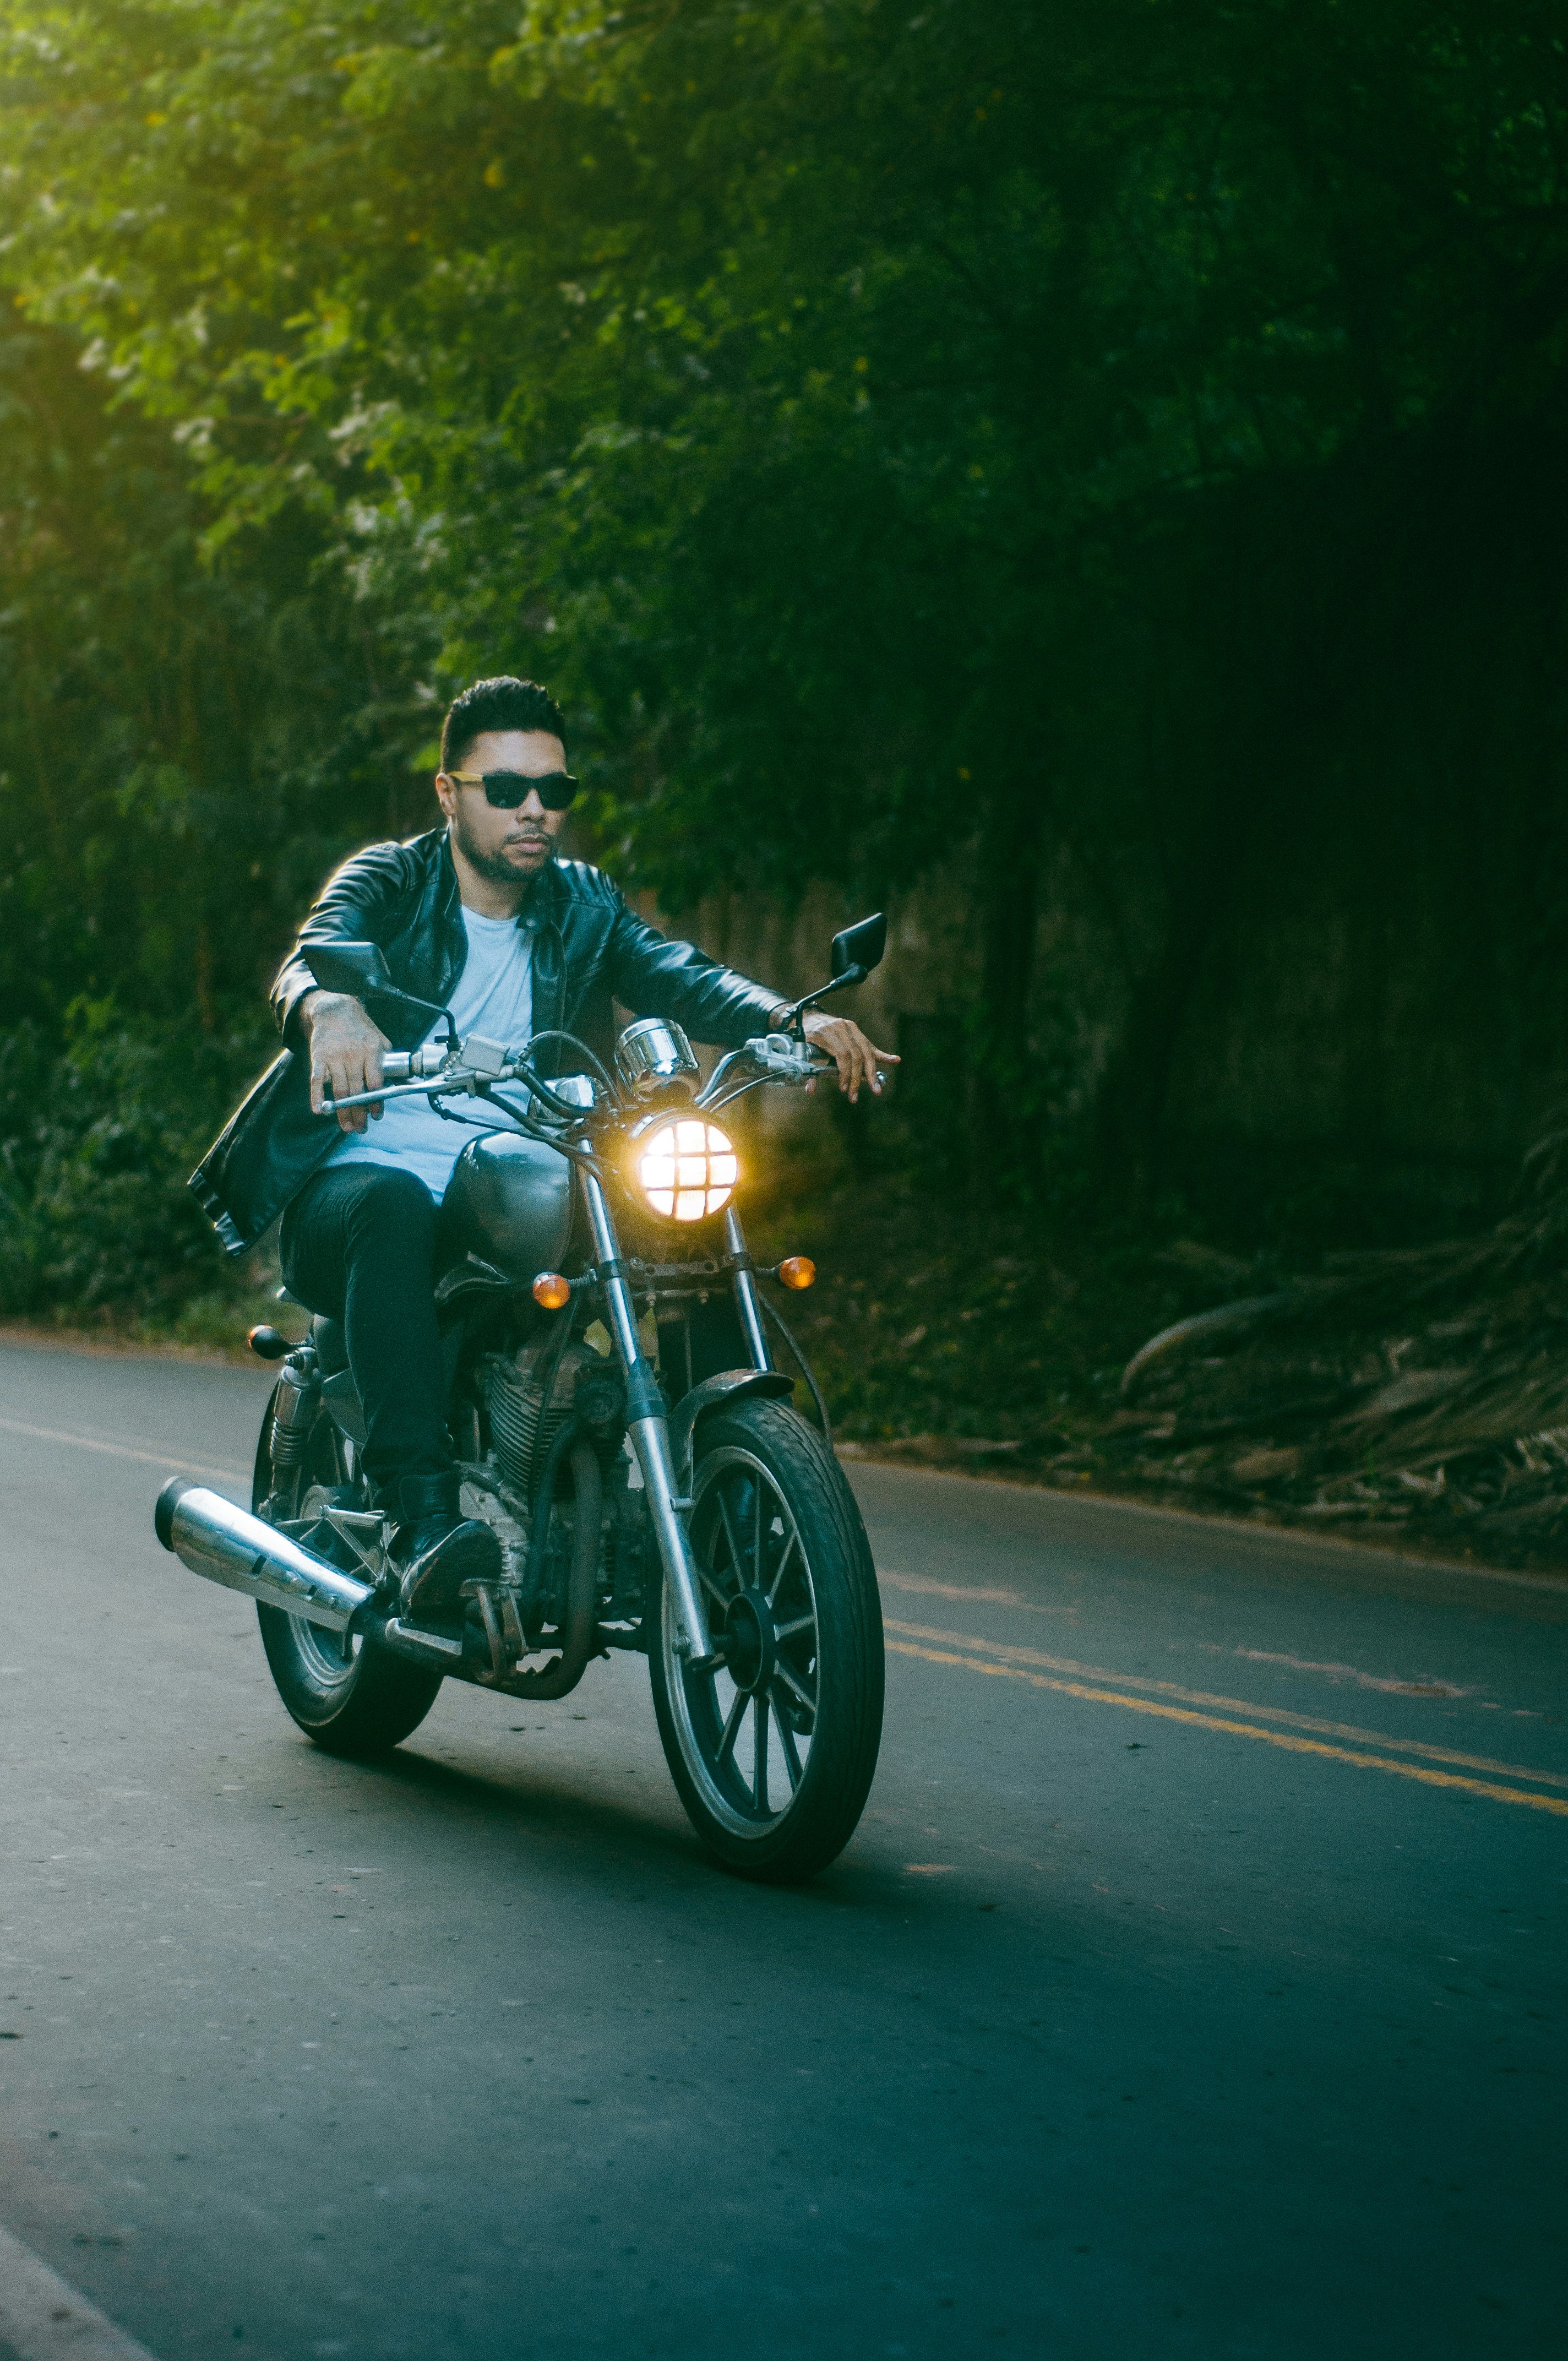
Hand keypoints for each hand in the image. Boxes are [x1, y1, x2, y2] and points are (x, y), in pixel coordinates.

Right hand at [302, 991, 390, 1133]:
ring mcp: (335, 1057)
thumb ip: (387, 1061)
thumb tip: (402, 1081)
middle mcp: (353, 1055)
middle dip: (360, 1114)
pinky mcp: (319, 1058)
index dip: (376, 1102)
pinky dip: (317, 1096)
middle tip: (362, 1129)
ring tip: (347, 1127)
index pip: (375, 1082)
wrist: (334, 1010)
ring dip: (343, 1112)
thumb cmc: (360, 1028)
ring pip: (340, 1090)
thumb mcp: (380, 1040)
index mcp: (371, 1051)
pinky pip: (317, 1080)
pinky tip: (319, 1110)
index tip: (376, 1116)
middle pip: (357, 1091)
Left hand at [801, 1010, 899, 1103]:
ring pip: (865, 1051)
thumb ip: (808, 1071)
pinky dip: (883, 1055)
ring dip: (871, 1072)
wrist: (807, 1017)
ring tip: (877, 1089)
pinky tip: (895, 1060)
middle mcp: (841, 1027)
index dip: (846, 1073)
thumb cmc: (804, 1037)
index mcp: (826, 1032)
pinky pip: (869, 1044)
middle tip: (857, 1096)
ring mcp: (850, 1028)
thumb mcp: (801, 1052)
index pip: (843, 1055)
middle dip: (859, 1078)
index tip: (844, 1088)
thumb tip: (811, 1090)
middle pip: (856, 1055)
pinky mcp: (856, 1030)